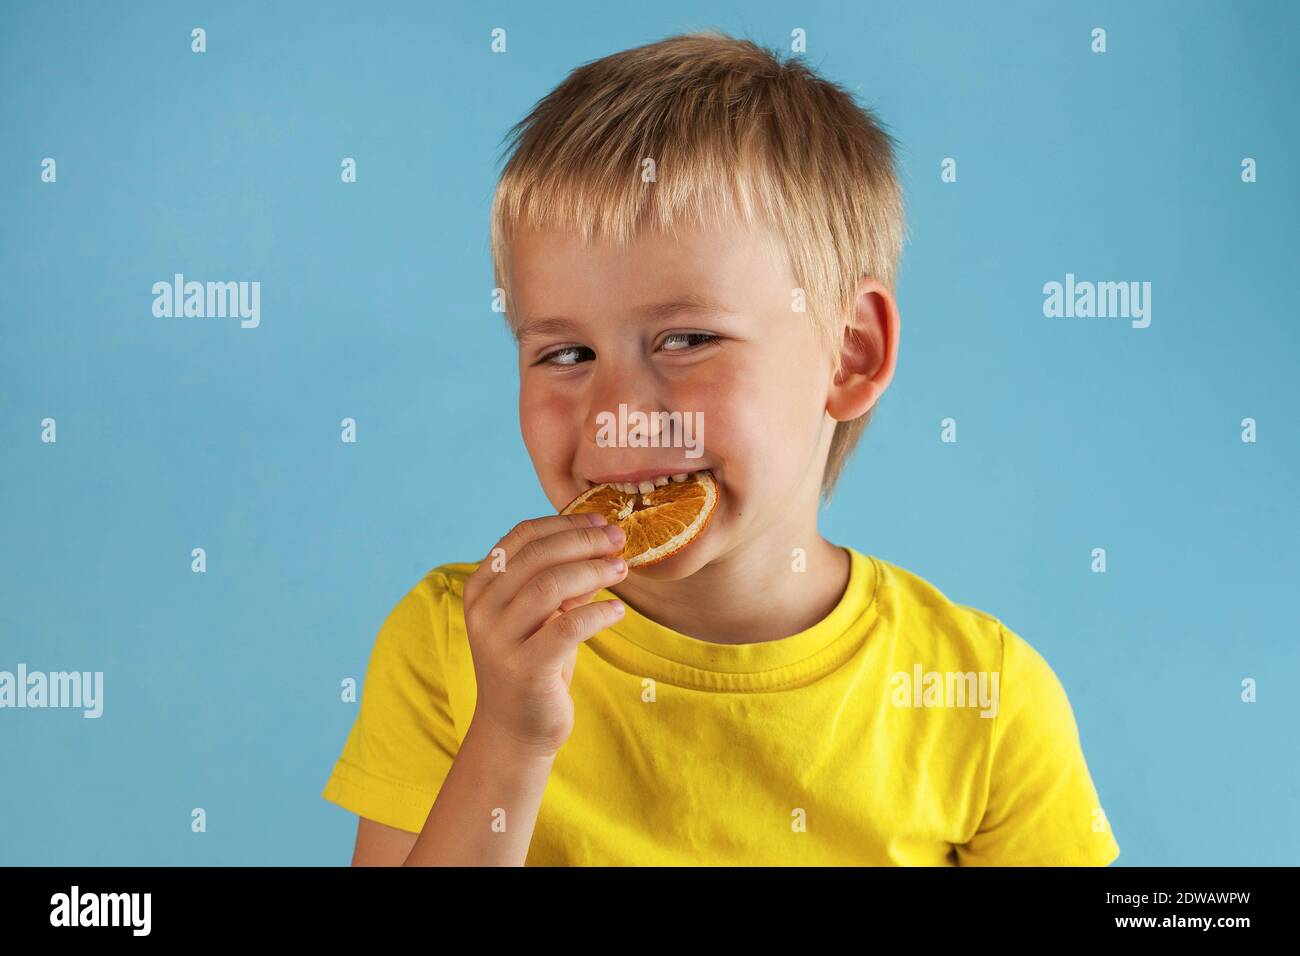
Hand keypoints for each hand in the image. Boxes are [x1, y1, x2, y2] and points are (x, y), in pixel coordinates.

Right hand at [462, 512, 627, 757]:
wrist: (515, 730)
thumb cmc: (533, 664)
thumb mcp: (542, 615)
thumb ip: (560, 580)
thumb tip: (602, 541)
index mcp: (481, 588)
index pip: (521, 537)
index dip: (565, 523)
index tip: (601, 522)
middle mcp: (484, 610)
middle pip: (538, 556)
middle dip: (584, 542)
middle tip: (619, 542)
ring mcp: (500, 640)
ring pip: (550, 585)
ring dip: (593, 571)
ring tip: (621, 570)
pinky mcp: (525, 669)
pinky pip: (568, 627)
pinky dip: (599, 612)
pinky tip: (617, 611)